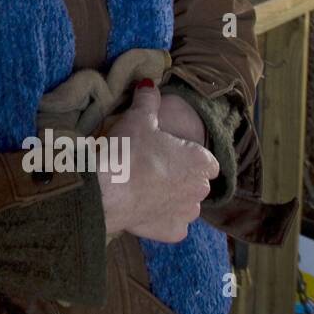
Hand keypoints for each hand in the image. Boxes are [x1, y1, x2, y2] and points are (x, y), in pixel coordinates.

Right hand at [96, 80, 219, 242]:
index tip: (169, 152)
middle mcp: (200, 189)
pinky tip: (144, 208)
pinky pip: (173, 225)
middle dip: (181, 177)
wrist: (107, 191)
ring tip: (146, 188)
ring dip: (173, 198)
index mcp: (200, 161)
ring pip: (186, 205)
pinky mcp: (172, 232)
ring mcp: (187, 213)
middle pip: (197, 182)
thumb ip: (148, 100)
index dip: (189, 155)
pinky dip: (162, 219)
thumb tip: (149, 82)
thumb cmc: (128, 152)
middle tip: (153, 167)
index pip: (207, 160)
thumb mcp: (138, 118)